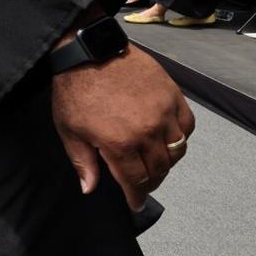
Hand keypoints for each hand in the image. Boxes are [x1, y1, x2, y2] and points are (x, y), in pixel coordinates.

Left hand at [52, 46, 194, 211]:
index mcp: (120, 144)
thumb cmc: (74, 91)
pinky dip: (180, 137)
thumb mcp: (69, 131)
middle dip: (150, 182)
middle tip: (142, 184)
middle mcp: (147, 132)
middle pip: (159, 169)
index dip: (137, 196)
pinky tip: (167, 139)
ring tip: (155, 164)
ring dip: (167, 162)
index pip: (136, 181)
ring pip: (177, 150)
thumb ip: (83, 162)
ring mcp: (164, 112)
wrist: (89, 52)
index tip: (135, 203)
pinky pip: (186, 125)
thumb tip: (89, 188)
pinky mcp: (173, 95)